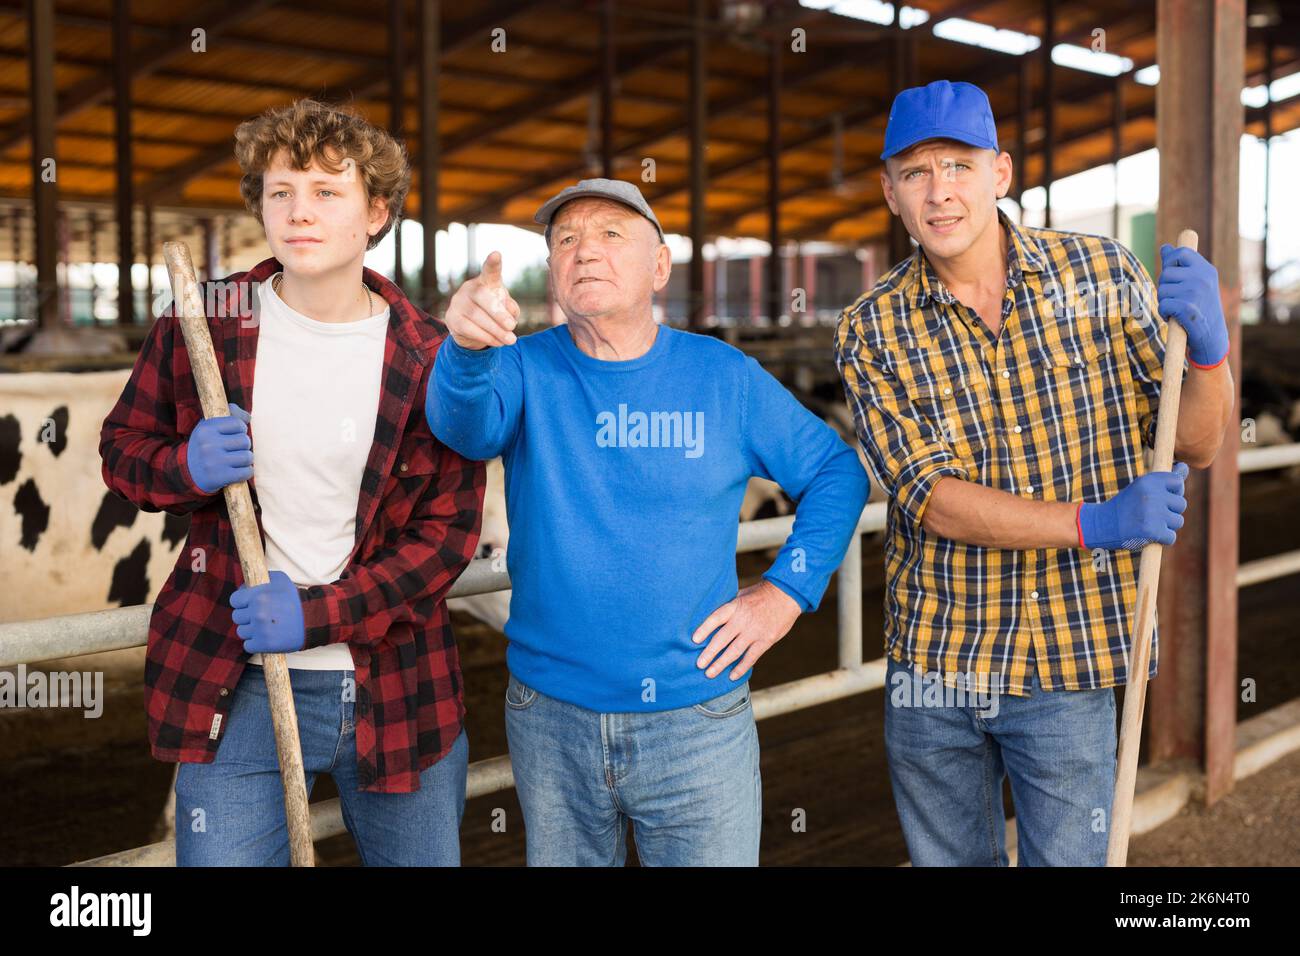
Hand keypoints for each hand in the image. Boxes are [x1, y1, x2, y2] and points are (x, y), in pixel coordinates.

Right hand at [187, 402, 251, 493]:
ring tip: (235, 461)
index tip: (233, 435)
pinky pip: (246, 472)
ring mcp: (212, 462)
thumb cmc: (206, 445)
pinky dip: (246, 472)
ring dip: (246, 460)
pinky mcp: (218, 478)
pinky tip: (237, 471)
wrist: (188, 471)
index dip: (240, 430)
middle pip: (245, 441)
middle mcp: (208, 444)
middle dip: (243, 446)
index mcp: (206, 428)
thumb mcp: (211, 427)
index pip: (238, 423)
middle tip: (233, 450)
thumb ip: (231, 415)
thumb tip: (248, 417)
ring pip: (247, 457)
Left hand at [230, 570, 305, 653]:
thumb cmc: (294, 599)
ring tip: (264, 627)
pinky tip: (265, 637)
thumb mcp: (280, 580)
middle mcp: (257, 613)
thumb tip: (244, 587)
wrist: (312, 619)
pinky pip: (248, 645)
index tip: (248, 604)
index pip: (234, 600)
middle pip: (237, 616)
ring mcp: (260, 630)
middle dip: (246, 616)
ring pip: (241, 631)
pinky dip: (255, 643)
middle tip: (260, 616)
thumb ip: (260, 579)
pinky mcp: (264, 644)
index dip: (241, 602)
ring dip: (250, 630)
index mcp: (258, 596)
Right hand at [443, 251, 519, 349]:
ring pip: (476, 315)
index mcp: (486, 282)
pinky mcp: (452, 318)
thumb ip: (511, 309)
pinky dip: (486, 337)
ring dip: (496, 330)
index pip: (489, 271)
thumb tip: (509, 314)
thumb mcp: (506, 309)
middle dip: (498, 313)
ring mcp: (458, 302)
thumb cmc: (494, 313)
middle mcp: (470, 288)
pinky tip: (498, 342)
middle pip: (481, 296)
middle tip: (512, 326)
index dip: (493, 263)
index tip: (496, 254)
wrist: (472, 330)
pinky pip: (469, 329)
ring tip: (510, 340)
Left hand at [692, 579, 801, 680]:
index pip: (716, 618)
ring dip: (721, 664)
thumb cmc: (760, 594)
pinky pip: (751, 657)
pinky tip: (732, 675)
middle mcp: (743, 620)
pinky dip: (741, 668)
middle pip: (722, 639)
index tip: (694, 640)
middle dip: (709, 653)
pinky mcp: (766, 640)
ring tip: (710, 673)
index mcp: (735, 606)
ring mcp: (755, 631)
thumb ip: (729, 606)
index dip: (704, 629)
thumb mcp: (742, 594)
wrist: (787, 594)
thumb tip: (713, 619)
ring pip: (734, 651)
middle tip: (699, 664)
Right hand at [1077, 462, 1188, 550]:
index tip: (1158, 498)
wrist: (1100, 525)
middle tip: (1149, 514)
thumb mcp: (1141, 488)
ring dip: (1166, 526)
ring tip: (1147, 524)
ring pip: (1178, 521)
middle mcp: (1151, 494)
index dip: (1172, 492)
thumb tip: (1185, 467)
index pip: (1177, 482)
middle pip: (1181, 504)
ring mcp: (1152, 513)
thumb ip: (1165, 480)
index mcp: (1148, 481)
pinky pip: (1171, 537)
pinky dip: (1161, 540)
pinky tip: (1147, 536)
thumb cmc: (1125, 507)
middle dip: (1169, 511)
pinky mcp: (1152, 531)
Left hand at [1158, 243, 1228, 367]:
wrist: (1212, 336)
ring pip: (1162, 290)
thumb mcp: (1195, 283)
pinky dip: (1164, 313)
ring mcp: (1196, 292)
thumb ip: (1180, 265)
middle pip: (1166, 273)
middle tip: (1177, 298)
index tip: (1172, 274)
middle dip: (1165, 287)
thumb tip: (1164, 248)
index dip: (1170, 262)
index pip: (1181, 253)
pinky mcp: (1187, 307)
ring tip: (1178, 309)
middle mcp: (1203, 278)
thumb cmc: (1200, 307)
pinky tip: (1175, 317)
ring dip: (1164, 301)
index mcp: (1206, 270)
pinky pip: (1163, 305)